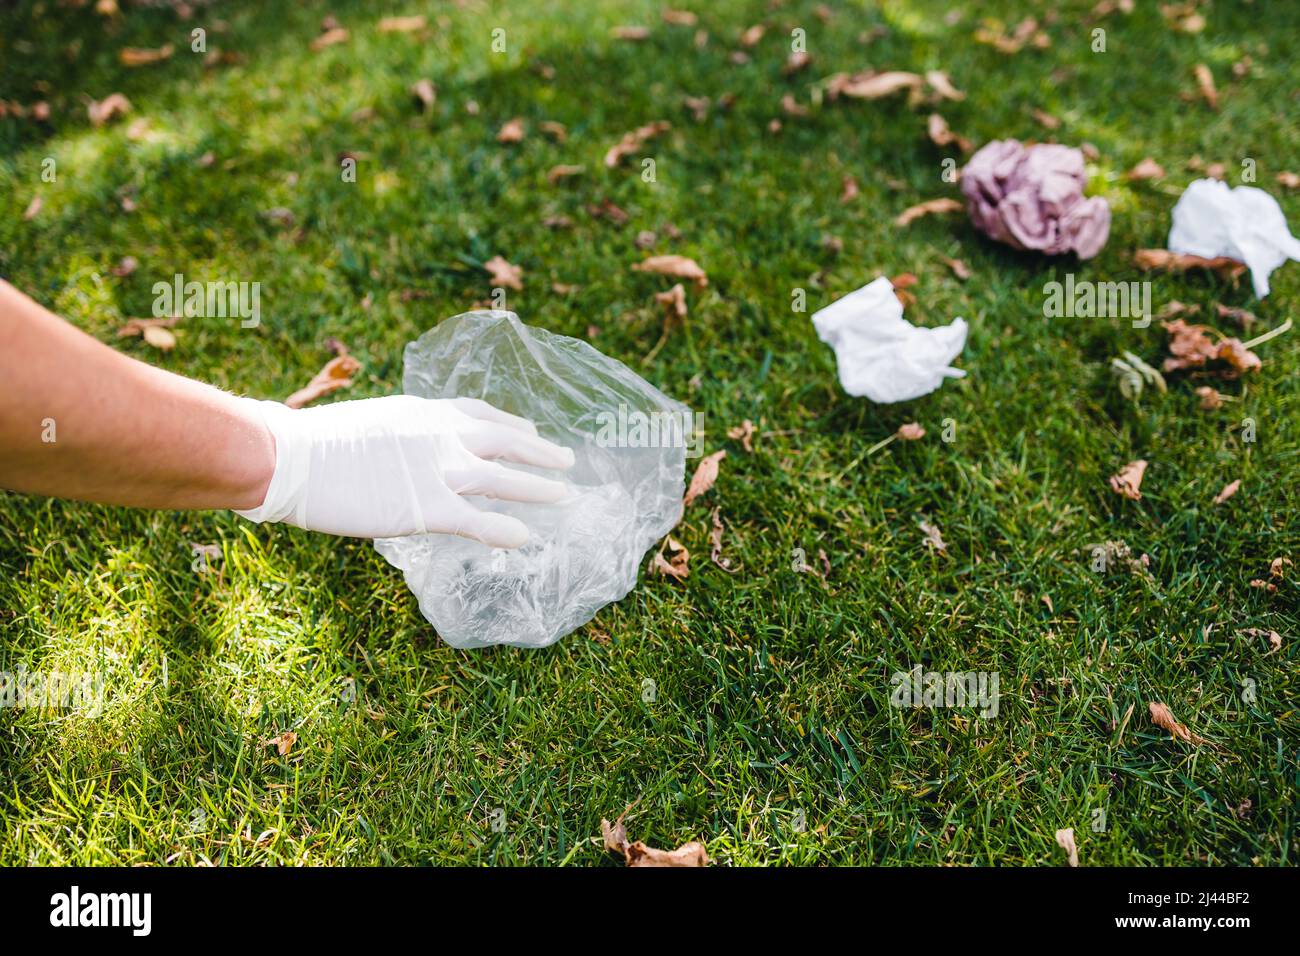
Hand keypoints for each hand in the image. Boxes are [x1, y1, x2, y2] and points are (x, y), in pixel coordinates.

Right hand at [235, 396, 574, 545]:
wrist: (291, 456)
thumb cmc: (314, 443)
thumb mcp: (371, 423)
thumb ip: (401, 435)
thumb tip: (406, 448)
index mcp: (424, 412)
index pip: (481, 413)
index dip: (512, 423)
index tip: (532, 430)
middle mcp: (441, 435)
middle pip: (505, 441)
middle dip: (540, 452)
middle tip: (567, 460)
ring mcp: (437, 470)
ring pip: (503, 478)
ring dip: (539, 487)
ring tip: (566, 496)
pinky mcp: (427, 507)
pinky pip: (477, 520)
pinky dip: (504, 528)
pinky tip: (525, 537)